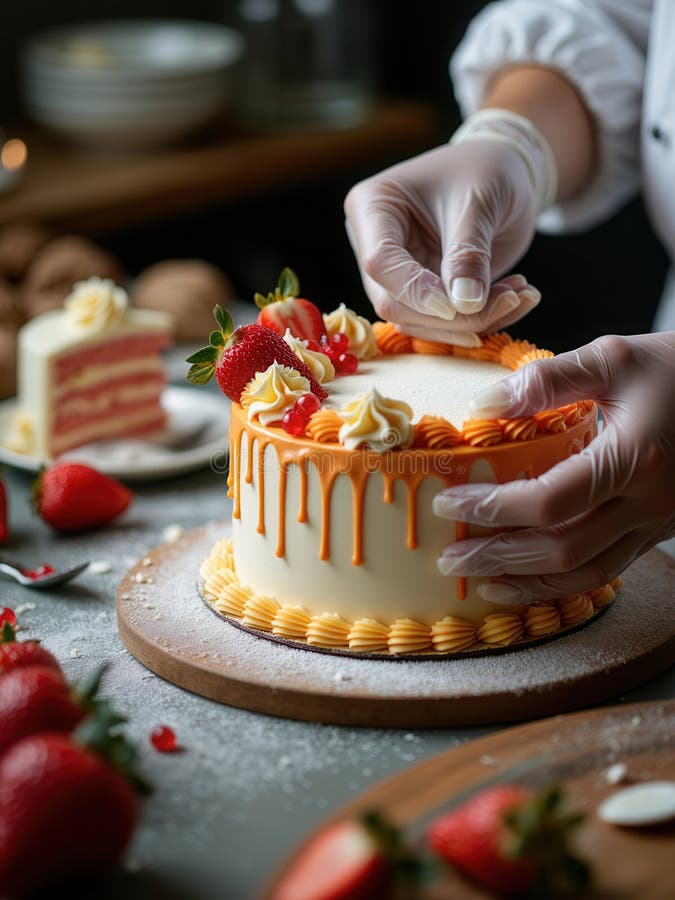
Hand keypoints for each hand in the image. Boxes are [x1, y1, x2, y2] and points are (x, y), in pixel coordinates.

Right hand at [344, 137, 540, 345]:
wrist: (505, 171)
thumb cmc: (487, 169)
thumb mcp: (480, 202)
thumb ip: (468, 254)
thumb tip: (463, 306)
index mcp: (373, 207)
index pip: (380, 262)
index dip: (415, 290)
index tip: (458, 304)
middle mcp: (374, 245)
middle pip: (395, 302)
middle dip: (452, 316)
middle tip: (510, 300)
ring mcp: (396, 274)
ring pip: (418, 321)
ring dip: (471, 322)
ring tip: (519, 295)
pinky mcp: (422, 293)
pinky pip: (442, 323)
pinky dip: (481, 320)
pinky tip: (514, 299)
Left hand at [433, 333, 674, 601]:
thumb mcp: (611, 357)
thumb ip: (545, 381)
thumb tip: (481, 405)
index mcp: (634, 458)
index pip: (549, 502)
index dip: (494, 509)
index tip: (449, 504)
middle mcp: (649, 502)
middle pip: (563, 549)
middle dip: (499, 557)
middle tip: (450, 558)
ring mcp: (658, 522)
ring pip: (588, 574)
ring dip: (528, 582)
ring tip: (481, 581)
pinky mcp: (659, 530)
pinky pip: (608, 569)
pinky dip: (562, 582)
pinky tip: (528, 578)